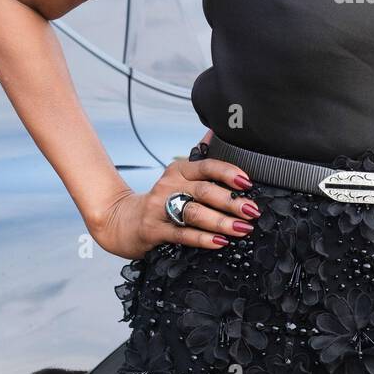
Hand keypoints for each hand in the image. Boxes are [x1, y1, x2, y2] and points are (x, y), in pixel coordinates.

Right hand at [88, 152, 260, 259]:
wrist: (121, 220)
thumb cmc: (160, 199)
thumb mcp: (178, 176)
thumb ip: (200, 159)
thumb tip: (215, 132)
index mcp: (179, 170)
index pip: (207, 166)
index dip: (229, 173)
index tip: (248, 183)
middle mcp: (169, 186)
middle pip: (204, 191)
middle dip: (231, 201)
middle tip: (252, 211)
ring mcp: (160, 208)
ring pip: (195, 213)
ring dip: (221, 221)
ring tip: (242, 229)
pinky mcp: (154, 230)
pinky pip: (183, 234)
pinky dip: (203, 239)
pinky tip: (220, 241)